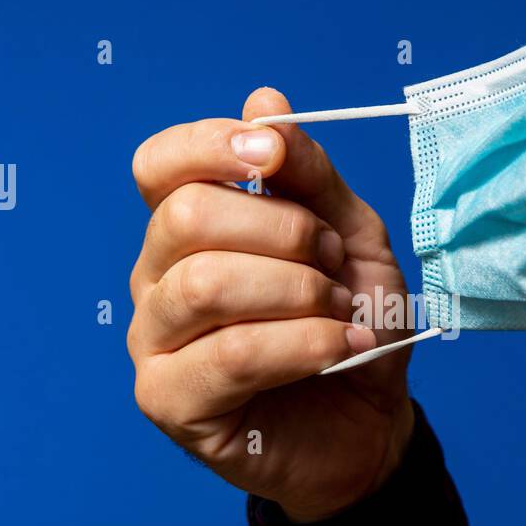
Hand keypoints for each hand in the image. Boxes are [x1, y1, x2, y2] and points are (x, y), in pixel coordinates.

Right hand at [127, 88, 415, 520]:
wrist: (371, 423)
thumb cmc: (351, 323)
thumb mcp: (350, 234)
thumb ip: (308, 174)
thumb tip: (264, 102)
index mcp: (188, 228)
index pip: (160, 164)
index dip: (213, 146)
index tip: (273, 158)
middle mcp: (155, 278)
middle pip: (185, 217)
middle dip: (284, 232)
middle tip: (336, 266)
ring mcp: (153, 342)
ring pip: (205, 284)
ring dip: (298, 291)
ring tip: (343, 311)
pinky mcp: (168, 401)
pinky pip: (231, 354)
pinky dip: (302, 344)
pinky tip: (342, 348)